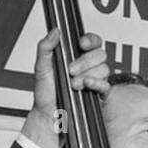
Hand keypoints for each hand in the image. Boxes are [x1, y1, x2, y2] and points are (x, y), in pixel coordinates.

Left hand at [21, 29, 109, 147]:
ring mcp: (94, 80)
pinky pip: (106, 85)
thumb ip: (45, 47)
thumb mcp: (41, 67)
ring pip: (104, 68)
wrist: (48, 116)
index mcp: (76, 56)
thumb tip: (55, 31)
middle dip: (85, 62)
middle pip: (100, 54)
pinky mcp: (98, 94)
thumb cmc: (46, 94)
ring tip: (73, 84)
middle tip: (70, 70)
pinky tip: (86, 84)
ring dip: (88, 74)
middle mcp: (87, 66)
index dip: (90, 40)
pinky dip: (97, 83)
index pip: (93, 41)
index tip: (81, 44)